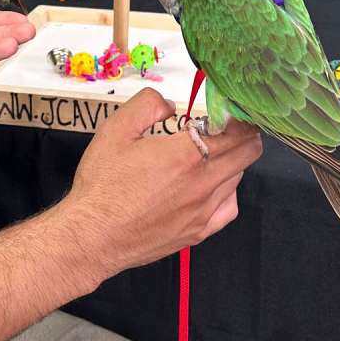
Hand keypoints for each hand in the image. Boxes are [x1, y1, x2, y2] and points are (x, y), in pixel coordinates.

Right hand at [62, 88, 261, 278]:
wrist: (92, 235)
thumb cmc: (103, 183)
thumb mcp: (116, 129)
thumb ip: (148, 104)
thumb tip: (171, 106)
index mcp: (186, 154)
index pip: (236, 131)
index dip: (238, 116)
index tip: (228, 108)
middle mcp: (203, 183)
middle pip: (247, 153)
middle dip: (243, 134)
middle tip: (224, 126)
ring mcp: (204, 211)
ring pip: (238, 178)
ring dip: (232, 160)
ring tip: (209, 153)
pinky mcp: (198, 232)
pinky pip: (229, 207)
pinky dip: (226, 191)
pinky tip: (210, 185)